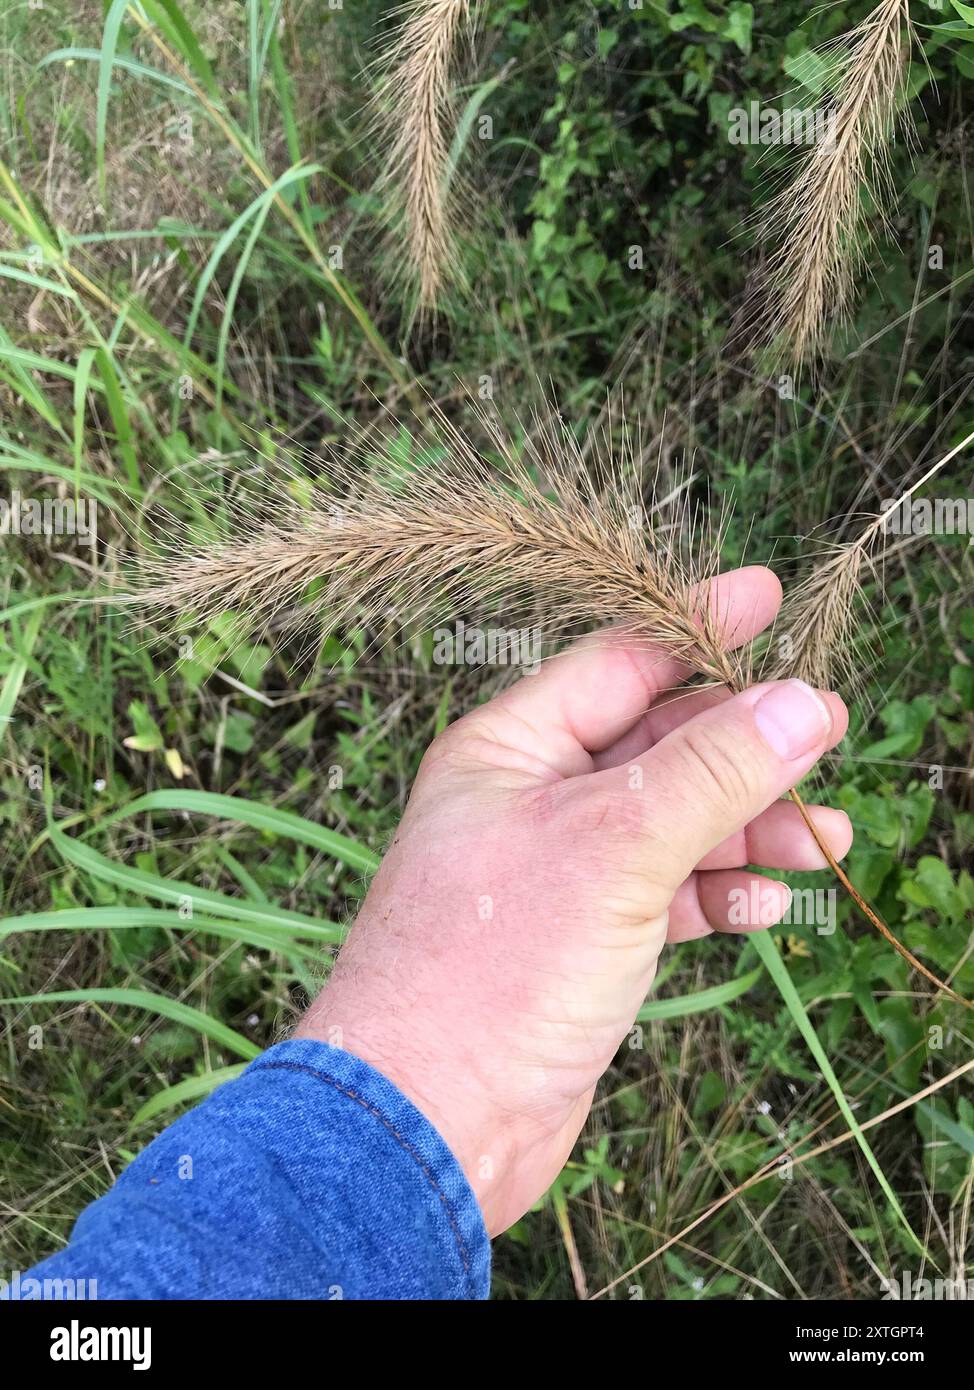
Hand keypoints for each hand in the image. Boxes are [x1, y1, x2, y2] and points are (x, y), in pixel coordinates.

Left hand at [296, 566, 850, 1234]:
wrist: (424, 1124)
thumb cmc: (490, 966)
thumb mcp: (614, 847)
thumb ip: (712, 770)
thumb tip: (802, 703)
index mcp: (510, 747)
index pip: (618, 662)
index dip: (696, 628)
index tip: (770, 598)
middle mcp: (529, 800)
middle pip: (658, 745)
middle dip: (743, 746)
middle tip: (825, 741)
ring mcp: (555, 874)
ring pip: (671, 825)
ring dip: (748, 828)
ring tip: (825, 843)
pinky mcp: (580, 943)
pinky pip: (665, 896)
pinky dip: (715, 895)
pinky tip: (762, 907)